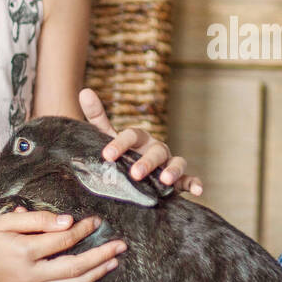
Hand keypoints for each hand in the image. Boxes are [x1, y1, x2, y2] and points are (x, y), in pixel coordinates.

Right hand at [0, 207, 127, 281]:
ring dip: (95, 273)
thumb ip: (38, 220)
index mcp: (23, 251)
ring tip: (113, 262)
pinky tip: (91, 274)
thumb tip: (69, 222)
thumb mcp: (6, 221)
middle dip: (101, 256)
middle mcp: (29, 274)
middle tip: (120, 245)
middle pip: (74, 266)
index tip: (96, 221)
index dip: (83, 230)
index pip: (63, 240)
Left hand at [79, 87, 203, 195]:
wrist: (130, 179)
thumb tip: (84, 91)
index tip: (107, 156)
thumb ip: (97, 117)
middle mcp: (156, 148)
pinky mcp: (178, 181)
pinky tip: (197, 190)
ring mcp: (168, 164)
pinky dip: (195, 183)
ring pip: (176, 162)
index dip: (120, 144)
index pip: (131, 135)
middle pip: (155, 150)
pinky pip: (189, 179)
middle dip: (147, 161)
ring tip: (165, 180)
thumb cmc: (120, 156)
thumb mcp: (106, 138)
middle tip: (135, 174)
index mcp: (139, 138)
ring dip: (173, 170)